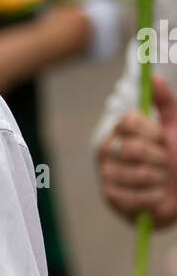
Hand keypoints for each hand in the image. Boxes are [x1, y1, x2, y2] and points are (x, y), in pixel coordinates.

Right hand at [98, 75, 176, 226]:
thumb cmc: (175, 156)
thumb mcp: (175, 127)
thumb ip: (165, 102)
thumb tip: (154, 77)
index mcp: (122, 129)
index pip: (128, 122)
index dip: (151, 132)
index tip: (163, 138)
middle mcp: (108, 148)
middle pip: (132, 149)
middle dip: (159, 158)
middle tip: (165, 162)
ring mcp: (106, 173)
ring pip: (135, 174)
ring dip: (159, 179)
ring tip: (162, 179)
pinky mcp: (110, 196)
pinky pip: (133, 196)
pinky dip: (153, 197)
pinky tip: (157, 195)